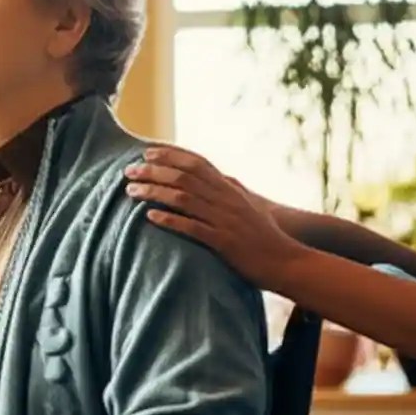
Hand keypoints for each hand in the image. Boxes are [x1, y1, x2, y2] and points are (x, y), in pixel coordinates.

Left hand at [123, 145, 301, 287]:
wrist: (287, 262)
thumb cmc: (266, 236)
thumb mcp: (249, 205)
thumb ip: (232, 190)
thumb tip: (219, 176)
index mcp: (230, 188)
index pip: (196, 163)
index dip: (170, 155)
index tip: (146, 151)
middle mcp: (226, 199)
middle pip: (184, 177)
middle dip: (153, 171)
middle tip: (128, 171)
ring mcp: (225, 220)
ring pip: (183, 198)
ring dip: (154, 192)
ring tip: (131, 191)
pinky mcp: (224, 242)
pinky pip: (192, 228)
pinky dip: (170, 220)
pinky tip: (149, 217)